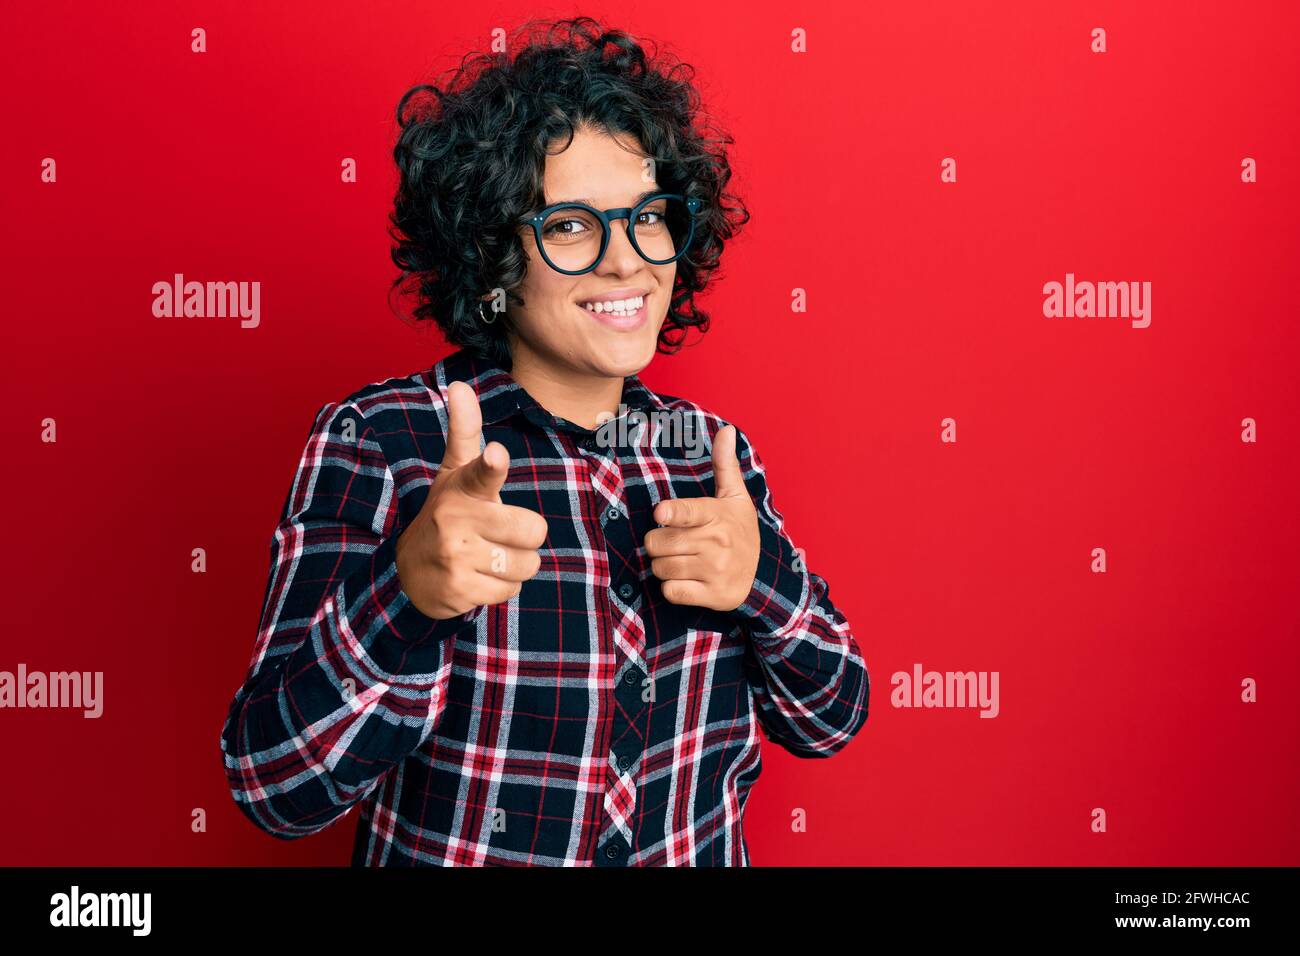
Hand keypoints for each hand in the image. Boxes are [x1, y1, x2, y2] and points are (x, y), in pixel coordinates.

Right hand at [395, 380, 548, 619]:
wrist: (409, 572)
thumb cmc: (447, 513)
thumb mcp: (454, 472)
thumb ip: (465, 431)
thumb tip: (459, 384)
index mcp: (462, 488)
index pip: (481, 472)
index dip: (491, 464)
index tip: (497, 455)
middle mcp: (457, 520)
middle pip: (533, 531)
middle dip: (525, 538)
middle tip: (499, 535)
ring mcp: (456, 557)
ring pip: (526, 565)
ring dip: (515, 566)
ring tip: (486, 557)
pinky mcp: (460, 590)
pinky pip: (510, 591)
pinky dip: (501, 588)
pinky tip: (478, 578)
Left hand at [645, 425, 760, 611]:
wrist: (762, 575)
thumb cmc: (740, 531)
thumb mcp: (736, 498)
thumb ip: (724, 465)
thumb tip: (726, 430)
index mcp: (717, 515)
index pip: (687, 512)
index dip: (671, 513)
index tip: (660, 513)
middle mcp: (717, 542)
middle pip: (659, 542)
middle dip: (657, 543)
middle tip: (672, 542)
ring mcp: (715, 570)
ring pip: (661, 567)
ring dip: (663, 566)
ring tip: (680, 561)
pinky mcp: (712, 595)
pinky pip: (672, 592)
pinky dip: (672, 588)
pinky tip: (685, 580)